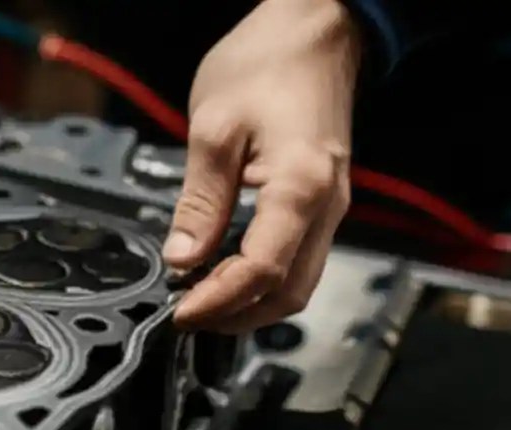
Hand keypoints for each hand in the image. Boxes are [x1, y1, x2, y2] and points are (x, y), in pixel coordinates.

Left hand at [164, 0, 360, 332]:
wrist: (314, 32)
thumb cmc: (267, 65)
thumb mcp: (213, 128)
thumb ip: (200, 200)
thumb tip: (181, 257)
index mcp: (301, 187)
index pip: (261, 271)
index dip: (217, 301)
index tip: (179, 311)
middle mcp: (327, 205)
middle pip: (288, 292)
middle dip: (235, 315)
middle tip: (187, 315)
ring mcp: (330, 206)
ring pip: (298, 282)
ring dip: (250, 303)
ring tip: (200, 300)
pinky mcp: (322, 202)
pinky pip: (297, 258)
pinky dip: (262, 279)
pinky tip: (224, 273)